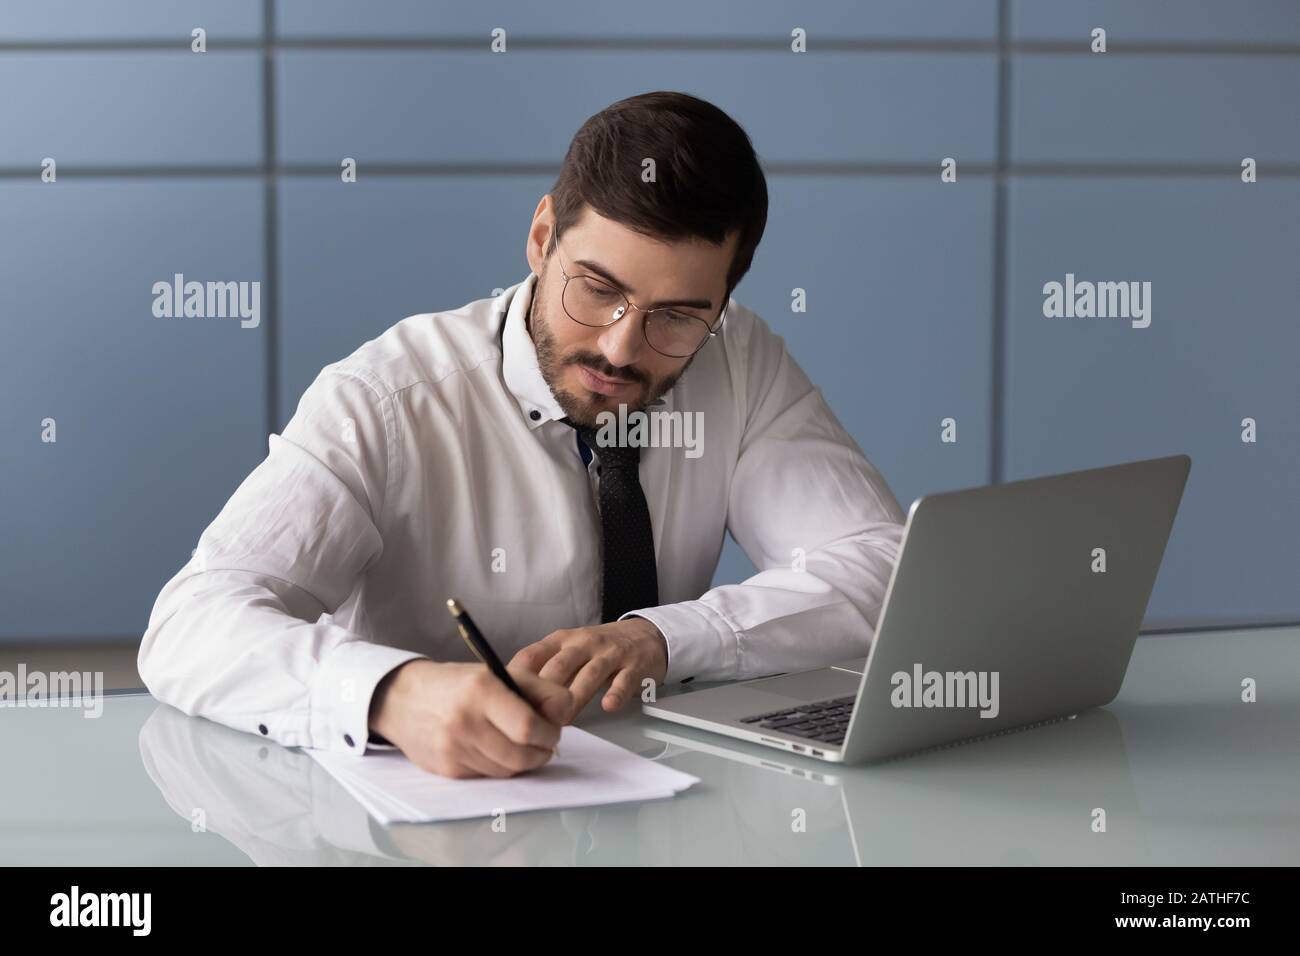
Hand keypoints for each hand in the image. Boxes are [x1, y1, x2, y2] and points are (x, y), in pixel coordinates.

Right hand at [368, 659, 571, 778]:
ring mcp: (454, 748)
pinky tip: (494, 749)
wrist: (403, 699)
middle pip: (522, 754)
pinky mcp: (447, 769)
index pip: (529, 726)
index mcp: (482, 689)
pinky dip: (499, 766)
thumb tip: (565, 714)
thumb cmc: (458, 685)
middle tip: (543, 741)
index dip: (549, 733)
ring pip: (508, 770)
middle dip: (542, 751)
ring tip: (520, 744)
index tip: (552, 729)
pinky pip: (488, 776)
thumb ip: (539, 690)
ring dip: (523, 761)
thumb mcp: (499, 673)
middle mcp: (465, 720)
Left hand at [509, 617, 667, 722]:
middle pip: (560, 665)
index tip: (508, 700)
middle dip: (544, 692)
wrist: (645, 634)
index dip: (519, 678)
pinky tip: (608, 705)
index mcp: (563, 640)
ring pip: (590, 674)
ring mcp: (610, 653)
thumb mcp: (568, 649)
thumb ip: (545, 668)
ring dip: (575, 697)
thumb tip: (514, 697)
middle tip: (534, 717)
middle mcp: (584, 643)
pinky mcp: (634, 666)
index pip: (533, 654)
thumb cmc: (600, 648)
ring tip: (563, 719)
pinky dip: (616, 693)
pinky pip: (624, 680)